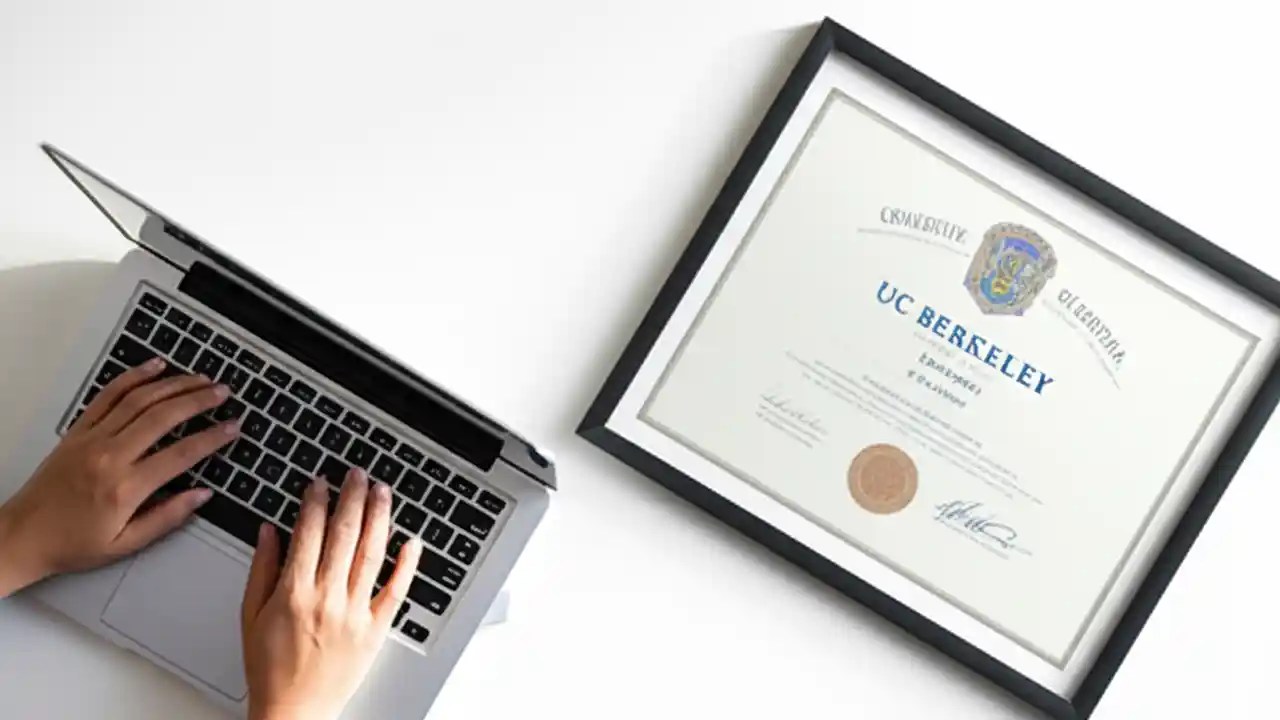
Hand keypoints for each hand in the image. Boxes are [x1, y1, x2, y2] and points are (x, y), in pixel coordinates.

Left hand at [0, 359, 237, 596]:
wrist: (22, 536)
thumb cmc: (72, 544)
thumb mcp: (125, 544)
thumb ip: (167, 518)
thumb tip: (201, 494)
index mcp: (126, 488)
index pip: (181, 453)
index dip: (212, 438)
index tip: (233, 427)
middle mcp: (109, 457)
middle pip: (163, 416)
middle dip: (199, 400)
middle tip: (222, 393)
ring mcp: (91, 439)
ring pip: (139, 400)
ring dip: (174, 385)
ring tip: (199, 379)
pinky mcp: (77, 431)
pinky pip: (108, 395)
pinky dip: (133, 377)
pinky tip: (154, 368)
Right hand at [241, 469, 420, 719]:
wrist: (294, 712)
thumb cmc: (270, 668)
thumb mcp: (250, 617)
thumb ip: (261, 569)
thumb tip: (269, 530)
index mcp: (293, 593)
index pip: (308, 533)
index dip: (316, 501)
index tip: (321, 482)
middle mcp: (327, 598)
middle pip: (344, 535)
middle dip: (351, 497)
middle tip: (357, 474)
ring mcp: (355, 613)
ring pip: (371, 554)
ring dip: (379, 517)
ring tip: (382, 491)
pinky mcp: (376, 630)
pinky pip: (395, 591)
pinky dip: (406, 564)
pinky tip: (412, 541)